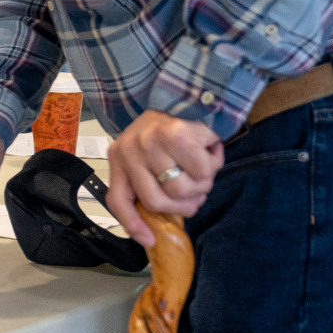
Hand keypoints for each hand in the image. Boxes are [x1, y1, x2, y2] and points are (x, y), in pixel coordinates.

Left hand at [105, 109, 223, 247]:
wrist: (186, 91)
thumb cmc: (169, 131)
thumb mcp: (148, 155)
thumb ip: (149, 182)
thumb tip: (158, 227)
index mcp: (119, 157)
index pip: (118, 200)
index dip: (133, 225)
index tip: (151, 241)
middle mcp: (129, 150)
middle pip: (157, 202)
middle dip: (185, 205)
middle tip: (197, 194)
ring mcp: (151, 142)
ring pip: (184, 189)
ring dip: (203, 184)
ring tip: (204, 168)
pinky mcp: (176, 134)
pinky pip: (203, 170)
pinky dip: (214, 164)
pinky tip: (210, 149)